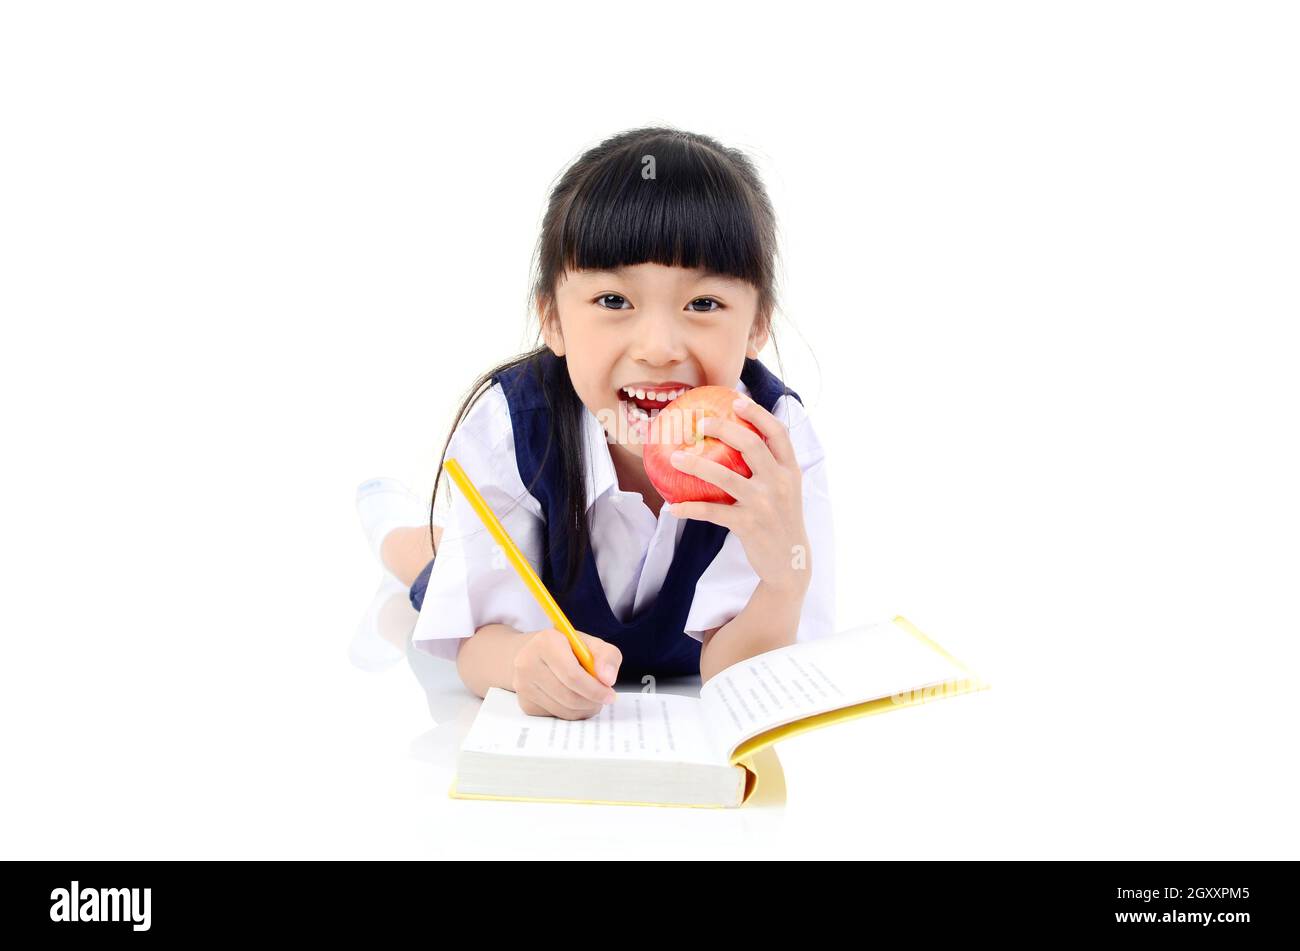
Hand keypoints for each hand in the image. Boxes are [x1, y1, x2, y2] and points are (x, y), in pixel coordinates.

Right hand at [511, 628, 621, 719]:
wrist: (531, 653)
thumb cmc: (564, 647)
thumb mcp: (589, 643)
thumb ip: (607, 656)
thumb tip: (608, 679)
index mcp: (546, 642)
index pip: (572, 675)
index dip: (595, 689)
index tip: (610, 694)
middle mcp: (528, 663)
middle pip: (569, 696)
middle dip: (593, 702)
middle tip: (604, 698)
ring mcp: (523, 686)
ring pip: (564, 710)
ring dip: (584, 709)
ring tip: (591, 698)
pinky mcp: (525, 703)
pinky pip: (556, 716)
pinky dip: (572, 712)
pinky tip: (574, 699)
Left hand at [668, 395, 810, 596]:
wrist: (791, 563)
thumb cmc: (781, 520)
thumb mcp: (787, 490)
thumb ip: (771, 466)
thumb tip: (739, 439)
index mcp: (791, 470)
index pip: (778, 433)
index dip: (758, 414)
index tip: (737, 401)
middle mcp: (780, 483)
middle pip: (751, 446)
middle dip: (725, 429)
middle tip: (701, 424)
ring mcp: (764, 504)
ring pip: (726, 477)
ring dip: (697, 465)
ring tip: (675, 457)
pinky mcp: (748, 525)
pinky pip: (712, 512)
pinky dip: (690, 509)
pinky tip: (672, 508)